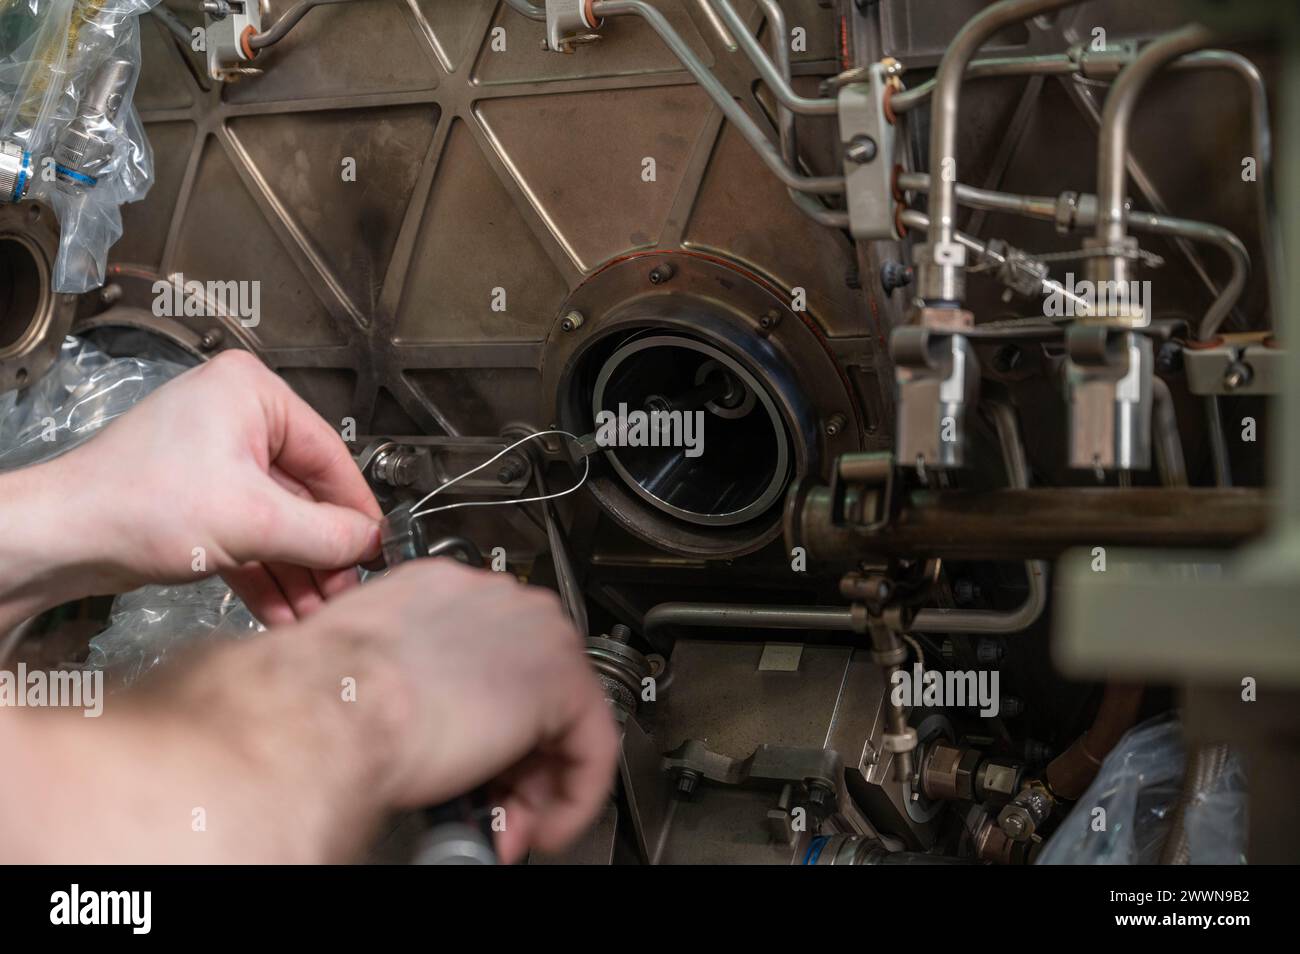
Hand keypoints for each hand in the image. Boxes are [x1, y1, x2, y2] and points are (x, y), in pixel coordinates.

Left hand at [43, 349, 381, 623]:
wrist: (59, 540)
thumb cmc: (132, 504)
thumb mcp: (254, 522)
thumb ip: (325, 534)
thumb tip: (370, 542)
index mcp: (251, 395)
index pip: (330, 456)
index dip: (355, 511)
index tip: (377, 548)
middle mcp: (234, 418)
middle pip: (304, 494)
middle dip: (321, 553)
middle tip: (346, 589)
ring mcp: (215, 459)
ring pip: (277, 521)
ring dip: (297, 572)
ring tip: (318, 610)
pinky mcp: (198, 498)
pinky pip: (248, 535)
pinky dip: (266, 573)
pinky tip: (285, 610)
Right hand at [299, 559, 618, 862]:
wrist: (331, 708)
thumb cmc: (324, 695)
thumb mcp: (370, 677)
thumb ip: (414, 690)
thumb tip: (433, 734)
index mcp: (441, 591)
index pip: (488, 661)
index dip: (486, 727)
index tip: (470, 767)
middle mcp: (493, 600)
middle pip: (531, 688)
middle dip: (514, 761)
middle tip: (493, 807)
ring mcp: (533, 632)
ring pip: (561, 717)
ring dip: (535, 783)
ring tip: (504, 825)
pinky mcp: (561, 679)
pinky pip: (592, 745)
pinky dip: (574, 795)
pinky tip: (544, 826)